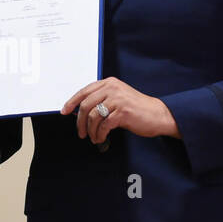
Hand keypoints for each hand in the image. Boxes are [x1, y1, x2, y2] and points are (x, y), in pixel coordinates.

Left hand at [61, 77, 179, 144]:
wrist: (158, 115)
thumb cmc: (136, 109)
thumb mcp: (117, 98)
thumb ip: (101, 100)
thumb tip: (78, 111)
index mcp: (109, 83)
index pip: (84, 91)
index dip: (71, 102)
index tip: (64, 112)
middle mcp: (112, 88)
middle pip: (85, 105)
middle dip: (79, 121)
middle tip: (80, 133)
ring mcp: (118, 99)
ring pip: (93, 116)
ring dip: (90, 130)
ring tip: (93, 137)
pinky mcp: (123, 112)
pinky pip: (103, 125)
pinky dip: (99, 134)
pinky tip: (101, 138)